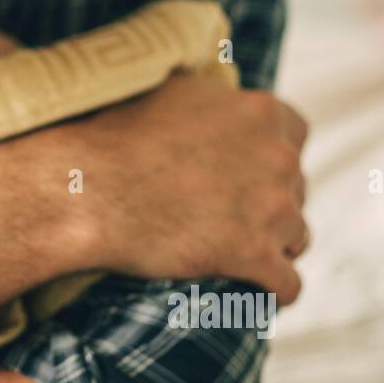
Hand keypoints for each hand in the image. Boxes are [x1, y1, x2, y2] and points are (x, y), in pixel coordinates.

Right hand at [54, 73, 308, 302]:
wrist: (85, 188)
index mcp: (259, 112)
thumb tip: (214, 94)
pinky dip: (273, 290)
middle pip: (295, 187)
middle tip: (228, 214)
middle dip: (269, 202)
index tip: (246, 170)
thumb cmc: (114, 136)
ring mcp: (271, 209)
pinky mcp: (253, 256)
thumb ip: (209, 97)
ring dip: (273, 246)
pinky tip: (255, 291)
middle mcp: (277, 157)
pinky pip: (288, 285)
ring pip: (298, 236)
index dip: (271, 155)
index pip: (295, 133)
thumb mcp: (170, 91)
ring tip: (238, 254)